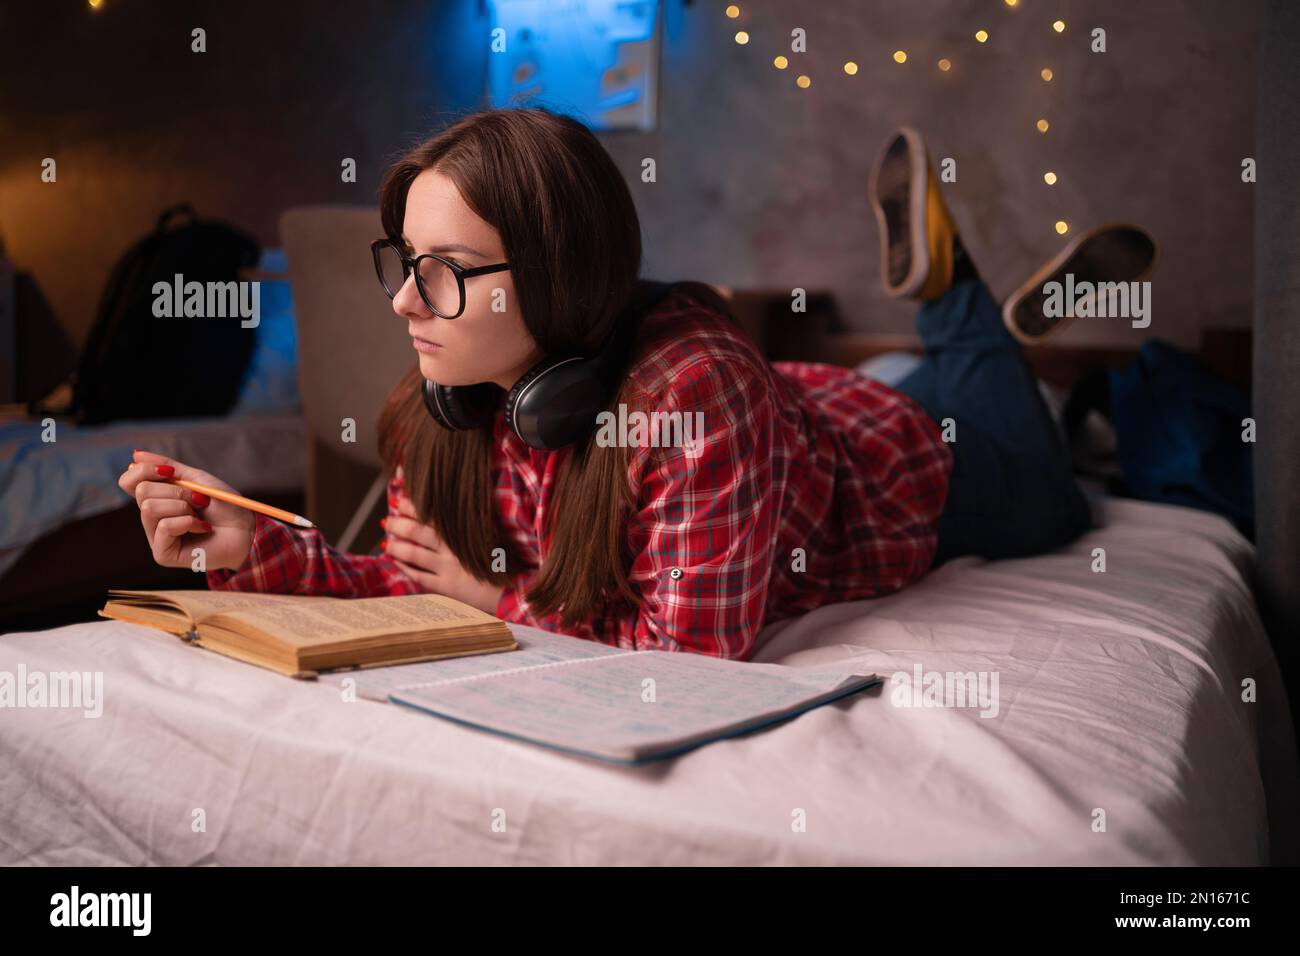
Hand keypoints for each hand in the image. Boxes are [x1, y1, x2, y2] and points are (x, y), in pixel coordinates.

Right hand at [118, 449, 254, 571]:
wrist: (245, 529)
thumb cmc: (224, 506)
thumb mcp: (196, 478)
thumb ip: (166, 466)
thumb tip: (135, 454)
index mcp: (157, 498)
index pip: (128, 481)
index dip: (144, 471)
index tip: (170, 471)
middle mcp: (152, 517)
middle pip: (142, 492)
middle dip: (176, 490)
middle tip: (198, 499)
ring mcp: (156, 537)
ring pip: (151, 509)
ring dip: (182, 506)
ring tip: (200, 513)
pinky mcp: (163, 553)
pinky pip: (164, 527)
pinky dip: (188, 522)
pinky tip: (203, 528)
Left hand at [383, 494, 505, 614]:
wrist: (515, 589)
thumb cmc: (505, 557)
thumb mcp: (492, 531)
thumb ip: (471, 518)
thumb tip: (449, 505)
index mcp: (463, 531)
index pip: (431, 513)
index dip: (412, 506)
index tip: (399, 501)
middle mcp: (452, 548)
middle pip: (417, 531)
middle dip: (398, 524)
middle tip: (387, 520)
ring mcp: (447, 568)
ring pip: (413, 554)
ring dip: (396, 546)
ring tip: (386, 541)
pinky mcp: (446, 586)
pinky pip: (419, 576)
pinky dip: (405, 567)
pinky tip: (396, 562)